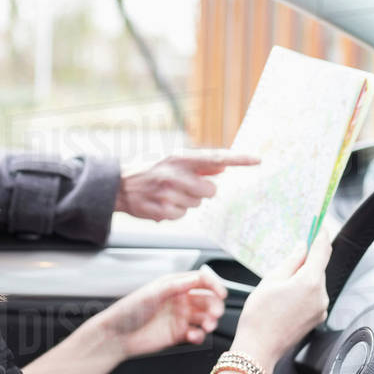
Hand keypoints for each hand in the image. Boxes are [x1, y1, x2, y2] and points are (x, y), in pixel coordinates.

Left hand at [93, 267, 228, 360]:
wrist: (117, 335)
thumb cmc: (130, 310)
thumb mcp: (152, 293)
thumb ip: (175, 286)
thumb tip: (195, 278)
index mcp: (174, 285)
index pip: (200, 281)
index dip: (214, 285)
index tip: (222, 294)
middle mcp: (179, 300)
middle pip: (206, 300)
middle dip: (214, 306)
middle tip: (215, 314)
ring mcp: (179, 317)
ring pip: (204, 317)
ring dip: (210, 321)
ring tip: (207, 326)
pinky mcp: (178, 334)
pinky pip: (196, 333)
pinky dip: (199, 335)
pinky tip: (194, 336)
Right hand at [116, 152, 259, 221]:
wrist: (116, 186)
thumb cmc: (148, 170)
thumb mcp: (171, 160)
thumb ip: (198, 164)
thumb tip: (223, 165)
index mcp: (179, 158)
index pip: (216, 157)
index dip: (238, 159)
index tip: (257, 160)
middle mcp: (174, 174)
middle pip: (210, 191)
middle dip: (202, 191)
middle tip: (185, 186)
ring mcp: (168, 194)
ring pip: (196, 204)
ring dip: (187, 201)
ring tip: (168, 194)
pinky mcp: (162, 211)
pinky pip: (182, 215)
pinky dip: (175, 211)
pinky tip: (162, 203)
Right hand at [232, 230, 332, 370]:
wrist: (259, 348)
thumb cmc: (259, 316)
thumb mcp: (270, 280)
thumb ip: (290, 261)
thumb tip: (302, 249)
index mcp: (309, 282)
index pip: (322, 251)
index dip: (321, 236)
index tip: (321, 226)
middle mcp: (320, 295)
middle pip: (317, 268)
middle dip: (305, 262)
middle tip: (286, 263)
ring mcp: (321, 308)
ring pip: (315, 283)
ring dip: (302, 278)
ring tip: (279, 288)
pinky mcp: (317, 318)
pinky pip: (313, 296)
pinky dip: (303, 291)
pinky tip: (285, 299)